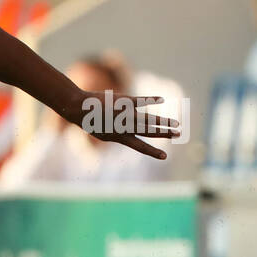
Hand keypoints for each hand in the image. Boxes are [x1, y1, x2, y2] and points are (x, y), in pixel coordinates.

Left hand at [60, 89, 178, 159]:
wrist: (79, 108)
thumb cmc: (90, 121)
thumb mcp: (103, 132)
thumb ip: (118, 133)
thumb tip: (130, 130)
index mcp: (119, 136)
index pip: (139, 146)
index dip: (152, 152)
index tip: (164, 157)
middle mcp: (123, 127)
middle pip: (148, 131)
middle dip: (163, 134)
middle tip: (178, 134)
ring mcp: (124, 114)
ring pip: (148, 119)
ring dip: (163, 121)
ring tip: (176, 124)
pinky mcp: (123, 101)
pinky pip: (140, 100)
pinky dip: (151, 99)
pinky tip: (161, 99)